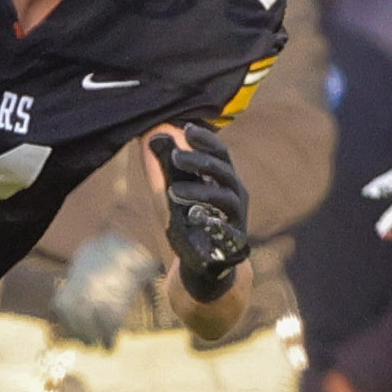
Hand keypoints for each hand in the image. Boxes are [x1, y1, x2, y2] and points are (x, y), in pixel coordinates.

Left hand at [150, 125, 251, 301]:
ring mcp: (237, 218)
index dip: (206, 140)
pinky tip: (196, 217)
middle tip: (176, 156)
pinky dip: (213, 222)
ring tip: (173, 191)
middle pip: (224, 170)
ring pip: (225, 198)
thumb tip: (154, 135)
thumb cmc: (191, 220)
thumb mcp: (175, 191)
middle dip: (201, 161)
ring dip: (200, 190)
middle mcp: (235, 194)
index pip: (220, 152)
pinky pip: (227, 229)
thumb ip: (167, 166)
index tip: (187, 128)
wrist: (205, 262)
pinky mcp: (233, 241)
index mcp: (224, 179)